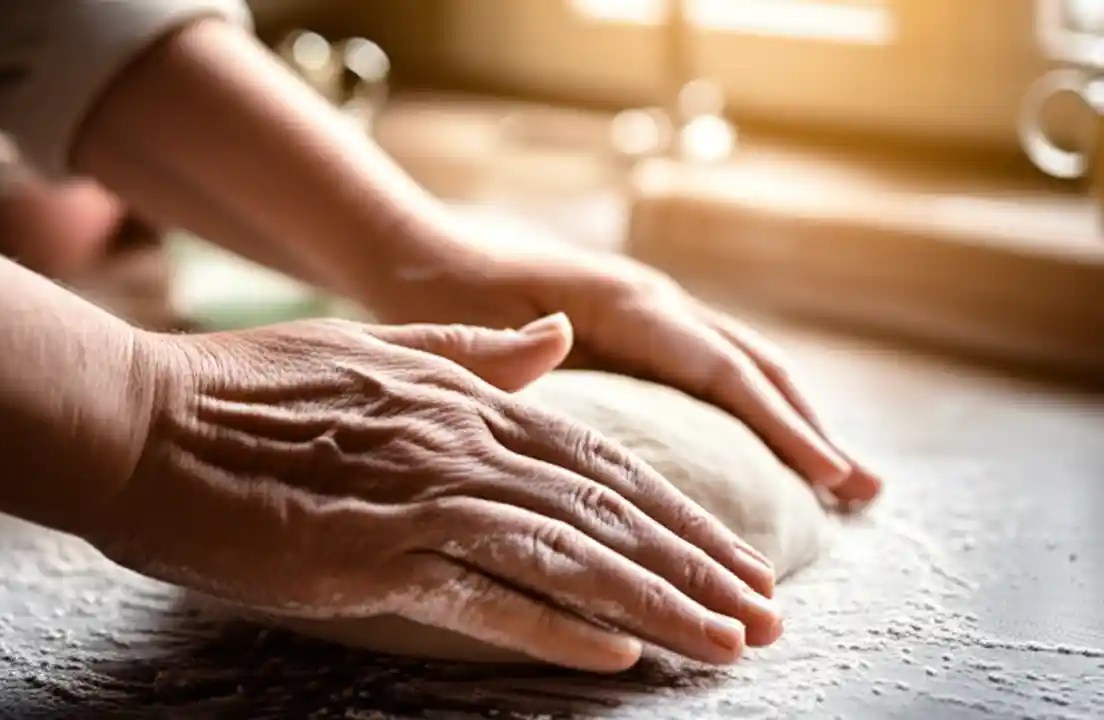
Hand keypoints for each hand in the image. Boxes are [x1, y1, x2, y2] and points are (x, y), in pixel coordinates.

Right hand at [93, 316, 782, 671]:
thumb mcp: (371, 352)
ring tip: (726, 648)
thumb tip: (555, 338)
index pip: (602, 462)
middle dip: (699, 566)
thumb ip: (471, 352)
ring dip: (656, 607)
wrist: (140, 420)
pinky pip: (483, 599)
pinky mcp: (371, 558)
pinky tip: (616, 660)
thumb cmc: (246, 390)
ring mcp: (420, 502)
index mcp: (465, 402)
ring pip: (569, 558)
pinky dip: (554, 632)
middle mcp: (461, 447)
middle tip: (766, 616)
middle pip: (608, 514)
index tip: (739, 553)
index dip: (679, 512)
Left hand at [362, 240, 881, 506]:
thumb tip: (565, 335)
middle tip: (869, 490)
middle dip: (812, 428)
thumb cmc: (447, 300)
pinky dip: (756, 413)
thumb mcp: (471, 326)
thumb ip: (511, 339)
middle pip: (754, 367)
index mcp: (625, 305)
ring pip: (745, 369)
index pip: (721, 370)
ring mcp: (654, 316)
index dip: (780, 425)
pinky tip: (772, 454)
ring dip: (796, 421)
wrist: (427, 261)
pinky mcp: (642, 334)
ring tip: (844, 482)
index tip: (832, 476)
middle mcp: (655, 304)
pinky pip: (716, 376)